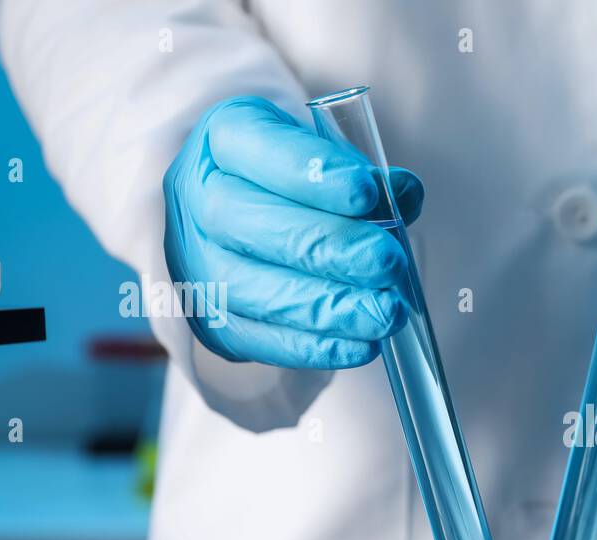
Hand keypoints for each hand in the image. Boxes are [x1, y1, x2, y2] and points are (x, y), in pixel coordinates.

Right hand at [163, 96, 422, 368]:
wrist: (254, 218)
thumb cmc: (301, 183)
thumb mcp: (332, 158)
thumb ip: (368, 177)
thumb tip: (402, 196)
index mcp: (226, 136)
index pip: (256, 147)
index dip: (310, 172)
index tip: (365, 192)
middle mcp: (197, 196)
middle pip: (248, 222)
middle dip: (329, 247)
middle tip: (388, 263)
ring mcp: (194, 260)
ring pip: (249, 288)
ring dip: (327, 306)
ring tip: (386, 312)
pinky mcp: (210, 318)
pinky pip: (253, 339)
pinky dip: (312, 347)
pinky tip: (361, 346)